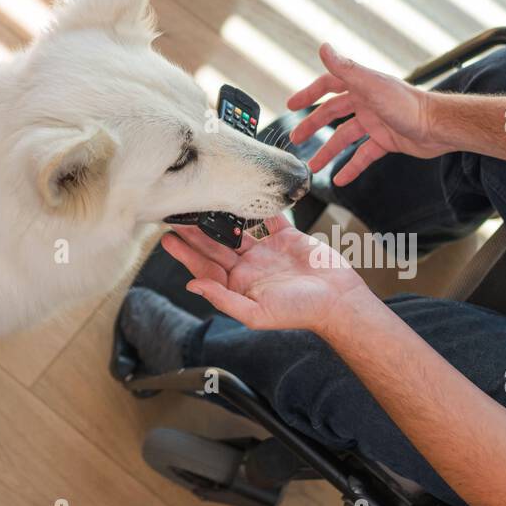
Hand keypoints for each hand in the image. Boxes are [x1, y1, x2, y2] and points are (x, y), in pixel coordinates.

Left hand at [161, 215, 376, 333]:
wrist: (338, 300)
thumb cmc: (300, 312)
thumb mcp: (257, 313)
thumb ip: (223, 299)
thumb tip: (193, 285)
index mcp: (240, 286)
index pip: (206, 267)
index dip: (186, 254)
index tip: (168, 239)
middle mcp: (250, 268)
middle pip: (216, 246)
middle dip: (195, 232)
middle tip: (175, 213)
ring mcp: (267, 251)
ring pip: (236, 230)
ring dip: (218, 216)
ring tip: (201, 199)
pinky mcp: (287, 236)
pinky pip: (268, 218)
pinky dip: (257, 206)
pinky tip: (242, 192)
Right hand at [287, 43, 454, 185]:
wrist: (437, 126)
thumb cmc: (408, 104)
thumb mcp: (371, 85)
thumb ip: (346, 68)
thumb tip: (324, 47)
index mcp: (361, 86)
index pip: (328, 86)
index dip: (309, 94)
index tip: (292, 104)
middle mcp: (367, 102)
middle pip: (333, 114)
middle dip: (313, 126)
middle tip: (295, 139)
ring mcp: (375, 122)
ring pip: (345, 138)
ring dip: (328, 151)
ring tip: (313, 166)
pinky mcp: (386, 141)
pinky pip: (363, 155)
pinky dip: (351, 167)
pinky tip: (340, 178)